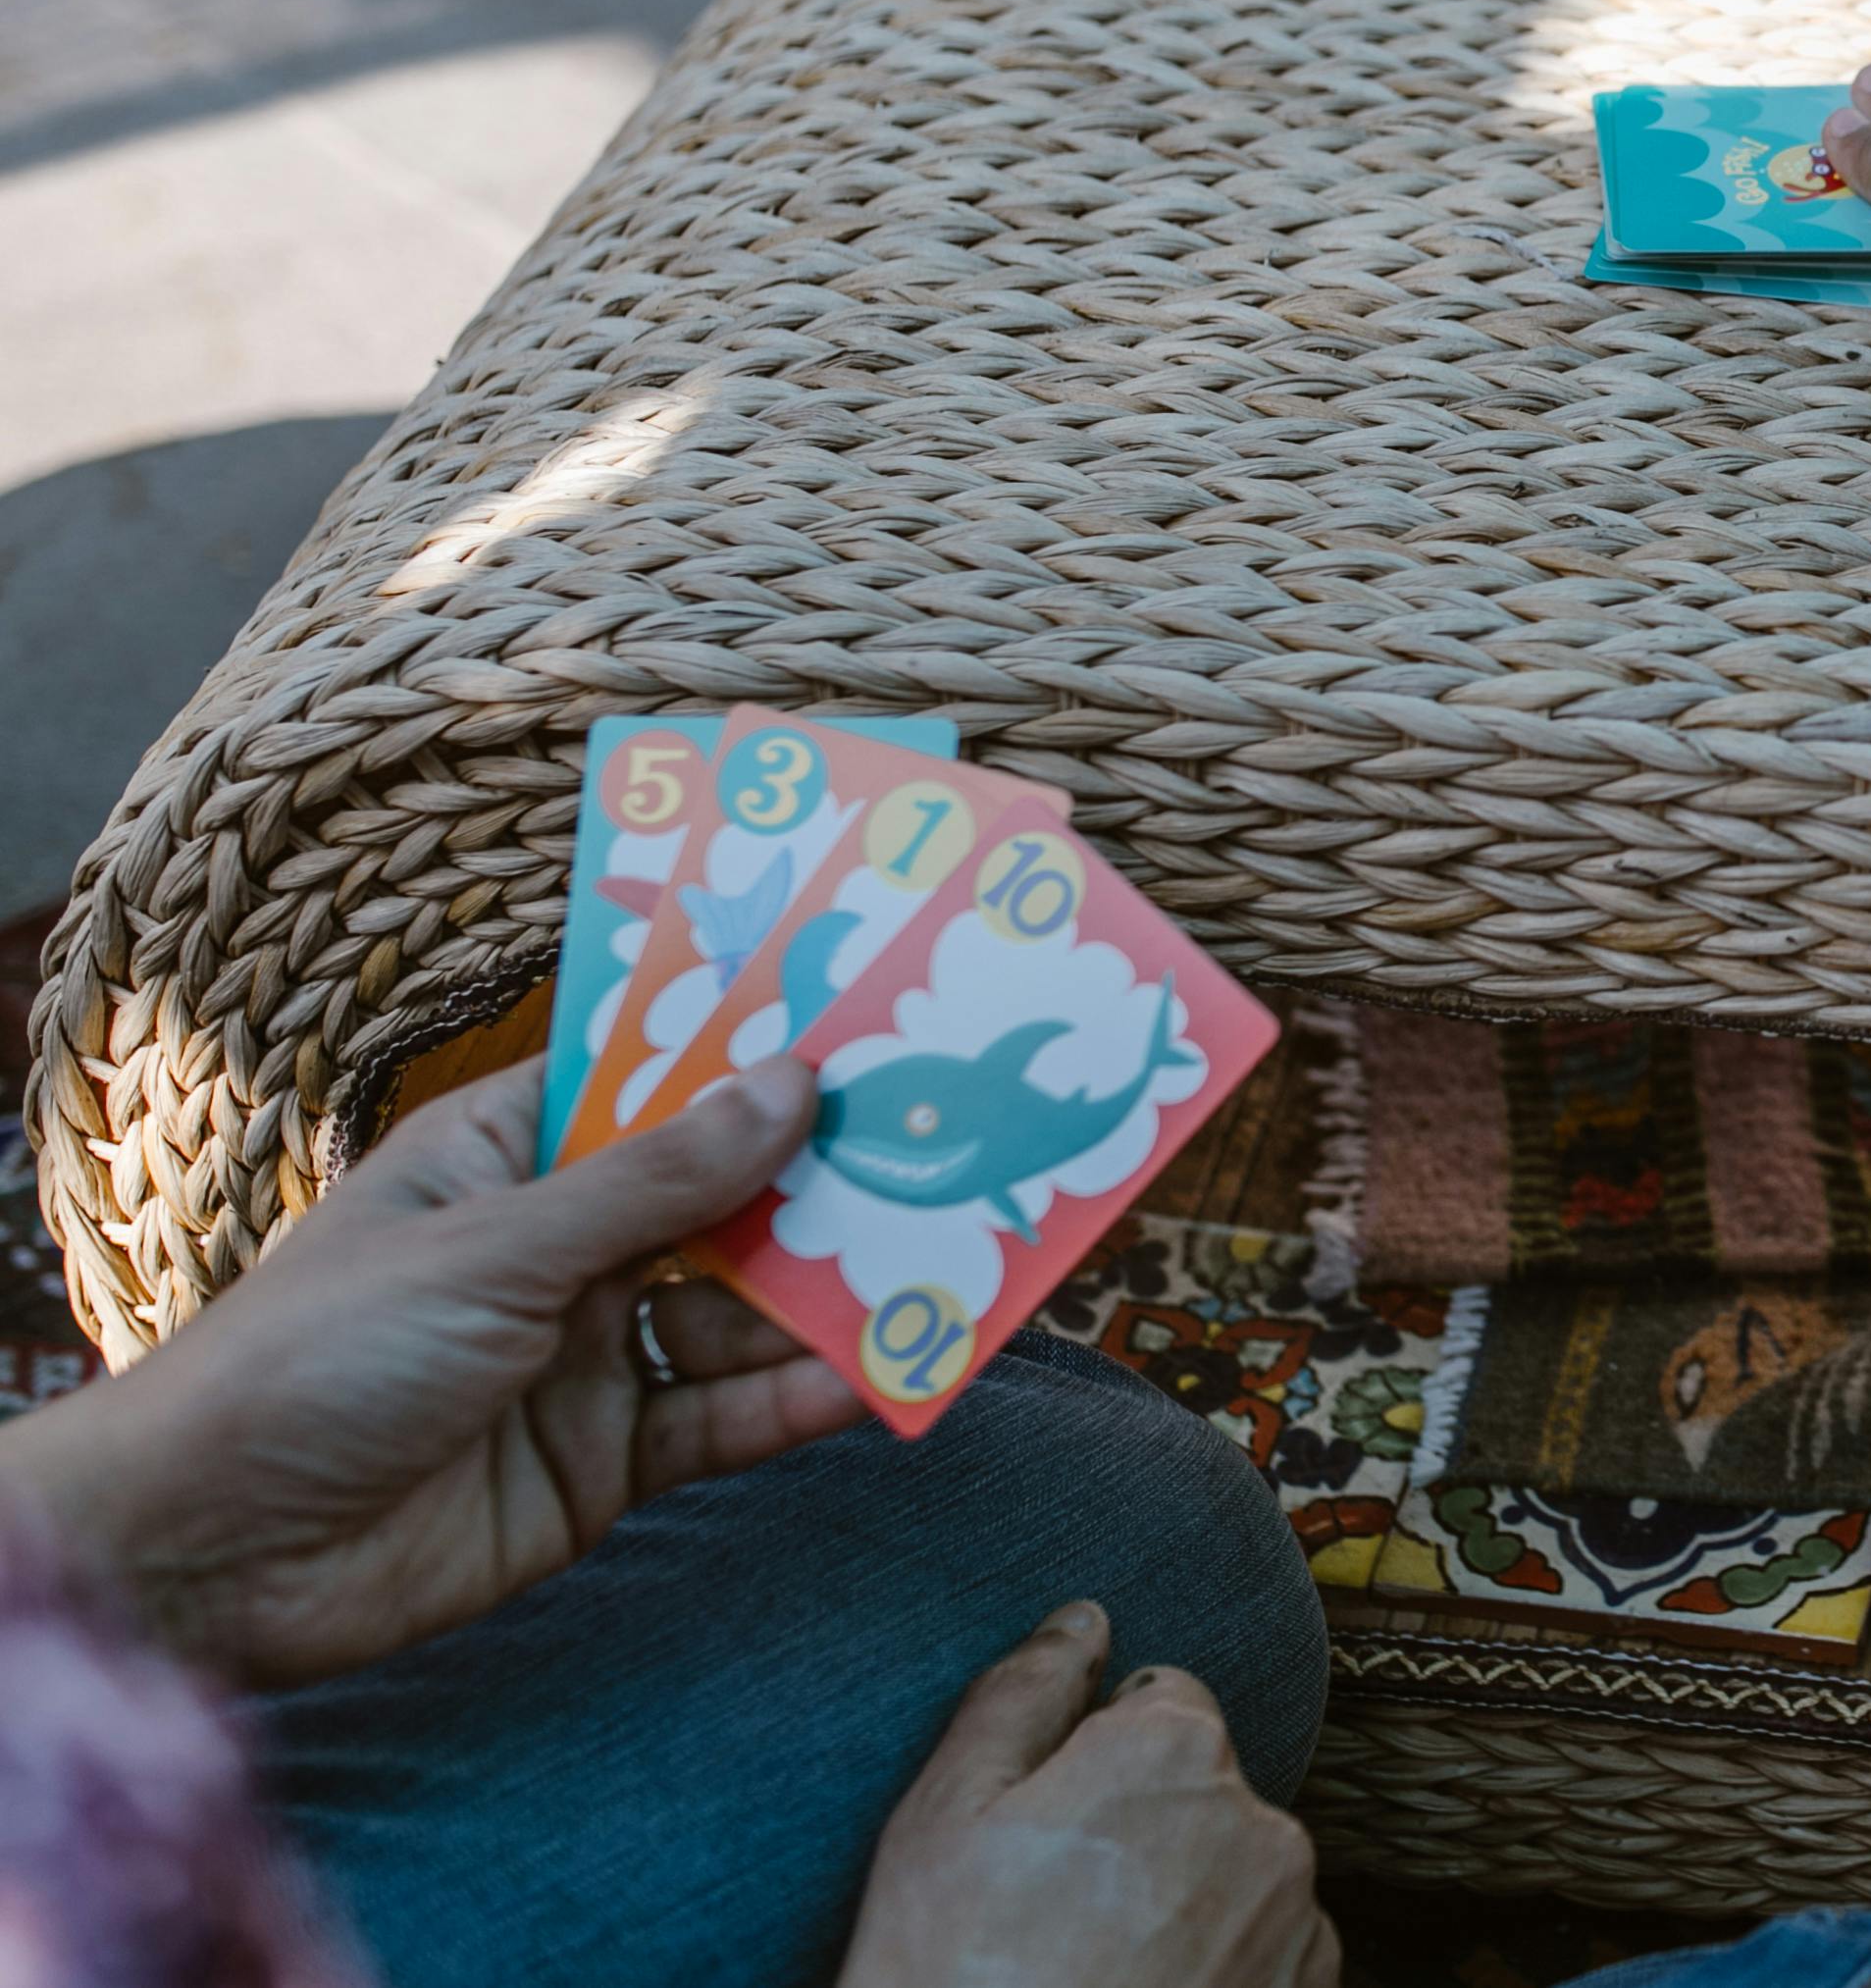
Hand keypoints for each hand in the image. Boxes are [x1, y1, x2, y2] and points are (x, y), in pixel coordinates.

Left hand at [0, 1057, 857, 1687]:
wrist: (213, 1559)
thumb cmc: (315, 1360)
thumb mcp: (493, 1248)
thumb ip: (654, 1180)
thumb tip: (789, 1085)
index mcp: (500, 1159)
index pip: (644, 1085)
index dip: (746, 1058)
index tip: (865, 1025)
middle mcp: (552, 1249)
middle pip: (712, 1200)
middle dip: (816, 1181)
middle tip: (943, 1142)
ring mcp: (583, 1356)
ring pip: (735, 1310)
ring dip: (827, 1294)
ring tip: (942, 1259)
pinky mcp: (606, 1462)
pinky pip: (723, 1418)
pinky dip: (798, 1400)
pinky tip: (875, 1377)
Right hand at [841, 1602, 1337, 1987]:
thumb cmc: (953, 1971)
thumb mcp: (946, 1814)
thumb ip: (1025, 1692)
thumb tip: (1084, 1618)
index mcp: (1177, 1748)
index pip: (1158, 1703)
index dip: (1093, 1762)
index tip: (1043, 1835)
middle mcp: (1263, 1819)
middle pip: (1202, 1790)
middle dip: (1145, 1830)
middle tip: (1057, 1914)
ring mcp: (1296, 1918)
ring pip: (1237, 1872)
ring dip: (1187, 1901)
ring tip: (1097, 1967)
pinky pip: (1268, 1949)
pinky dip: (1221, 1966)